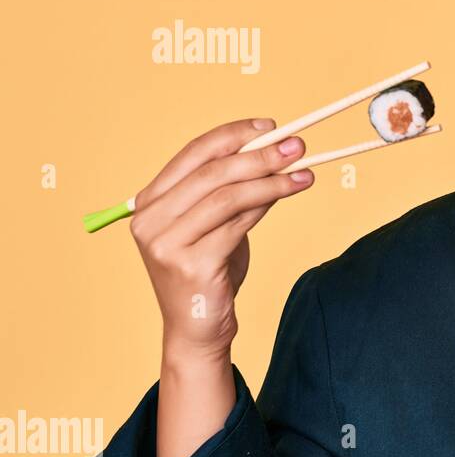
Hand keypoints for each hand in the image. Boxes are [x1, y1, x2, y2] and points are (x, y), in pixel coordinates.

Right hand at [130, 117, 314, 356]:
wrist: (197, 330)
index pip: (192, 153)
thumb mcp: (218, 226)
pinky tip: (291, 193)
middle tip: (297, 145)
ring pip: (227, 197)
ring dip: (271, 180)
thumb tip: (274, 156)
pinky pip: (237, 224)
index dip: (233, 135)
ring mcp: (166, 244)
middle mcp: (150, 220)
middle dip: (259, 154)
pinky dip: (268, 204)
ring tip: (304, 171)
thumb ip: (234, 194)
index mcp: (149, 202)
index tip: (270, 125)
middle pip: (212, 173)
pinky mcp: (191, 265)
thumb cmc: (209, 274)